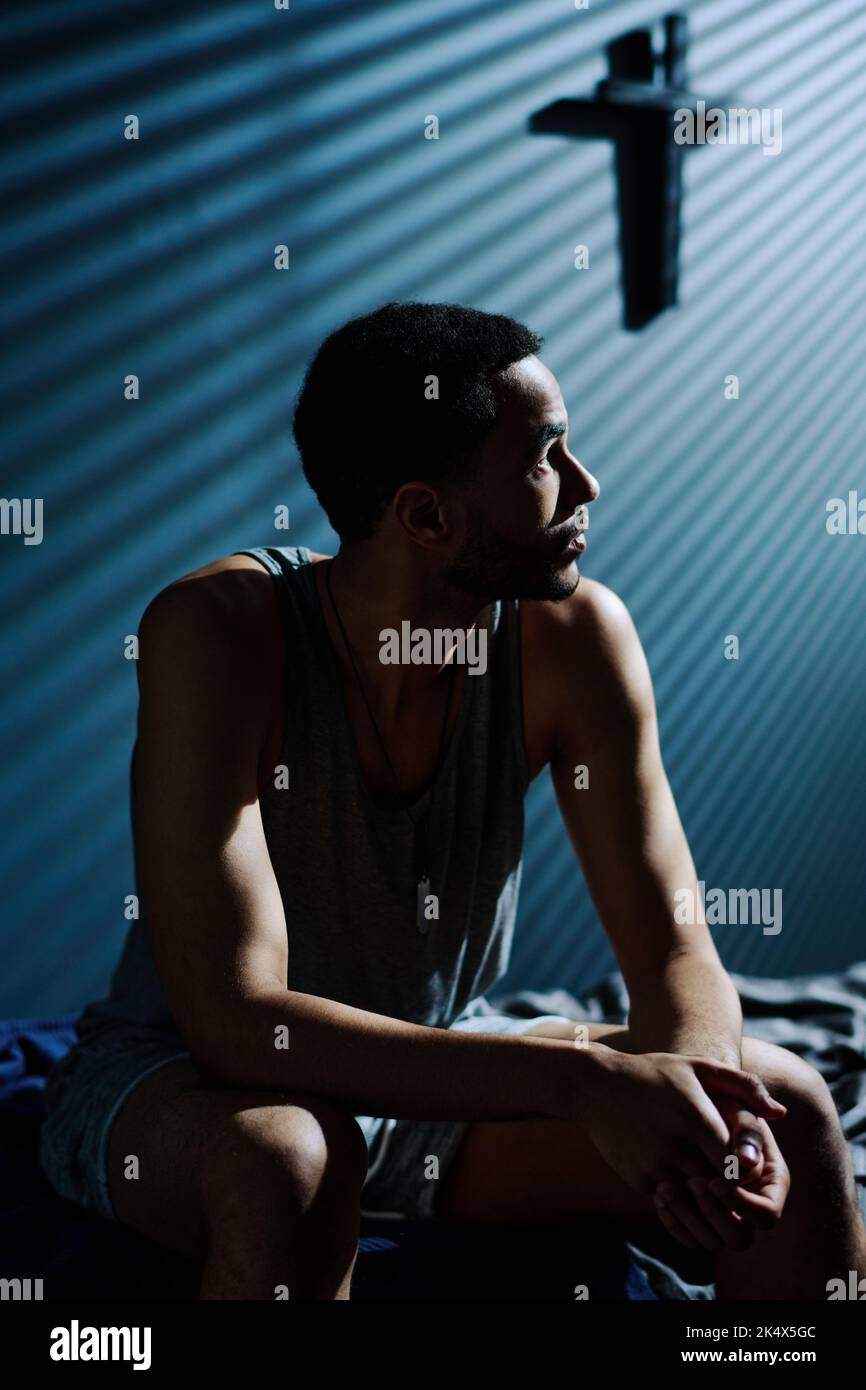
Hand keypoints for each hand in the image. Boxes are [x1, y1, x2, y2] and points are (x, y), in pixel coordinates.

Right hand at [579, 1048, 785, 1199]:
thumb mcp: (698, 1068)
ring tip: (714, 1184)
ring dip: (710, 1199)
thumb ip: (745, 1086)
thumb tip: (780, 1114)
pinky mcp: (641, 1181)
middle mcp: (678, 1148)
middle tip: (736, 1182)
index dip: (747, 1171)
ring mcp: (657, 1168)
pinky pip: (674, 1202)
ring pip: (699, 1203)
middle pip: (722, 1189)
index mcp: (697, 1120)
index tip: (746, 1164)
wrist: (595, 1087)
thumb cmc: (655, 1074)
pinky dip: (685, 1197)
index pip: (738, 1166)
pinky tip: (685, 1181)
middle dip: (732, 1190)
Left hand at [652, 1102, 788, 1251]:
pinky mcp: (696, 1216)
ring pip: (711, 1242)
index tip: (715, 1181)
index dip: (742, 1203)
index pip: (766, 1214)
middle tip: (692, 1182)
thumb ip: (747, 1128)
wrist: (684, 1101)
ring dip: (689, 1219)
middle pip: (740, 1238)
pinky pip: (687, 1237)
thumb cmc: (716, 1100)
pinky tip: (657, 1193)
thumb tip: (749, 1162)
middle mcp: (749, 1204)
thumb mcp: (734, 1106)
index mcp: (770, 1183)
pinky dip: (673, 1222)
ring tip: (666, 1186)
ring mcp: (722, 1213)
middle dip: (715, 1214)